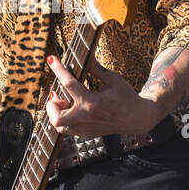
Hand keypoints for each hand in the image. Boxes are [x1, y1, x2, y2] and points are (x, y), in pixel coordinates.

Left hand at [45, 53, 161, 137]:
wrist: (137, 118)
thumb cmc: (126, 96)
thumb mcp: (113, 79)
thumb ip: (95, 69)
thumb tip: (85, 55)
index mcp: (92, 102)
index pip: (69, 84)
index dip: (58, 69)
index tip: (51, 58)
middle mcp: (86, 118)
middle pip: (57, 118)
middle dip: (51, 106)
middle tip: (55, 95)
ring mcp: (85, 129)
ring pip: (59, 128)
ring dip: (56, 114)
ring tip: (63, 102)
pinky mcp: (86, 134)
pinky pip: (68, 130)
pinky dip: (65, 120)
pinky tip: (71, 109)